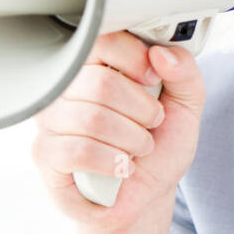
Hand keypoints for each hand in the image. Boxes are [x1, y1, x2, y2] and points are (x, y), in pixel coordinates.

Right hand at [31, 30, 206, 233]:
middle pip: (101, 83)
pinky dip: (113, 161)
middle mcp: (68, 88)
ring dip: (132, 139)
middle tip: (151, 123)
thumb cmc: (159, 147)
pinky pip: (78, 151)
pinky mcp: (46, 155)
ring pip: (92, 119)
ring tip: (139, 148)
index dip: (134, 58)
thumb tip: (162, 54)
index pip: (101, 40)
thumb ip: (185, 73)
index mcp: (97, 66)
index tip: (152, 79)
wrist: (147, 193)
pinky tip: (122, 166)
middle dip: (141, 110)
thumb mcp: (186, 106)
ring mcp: (52, 121)